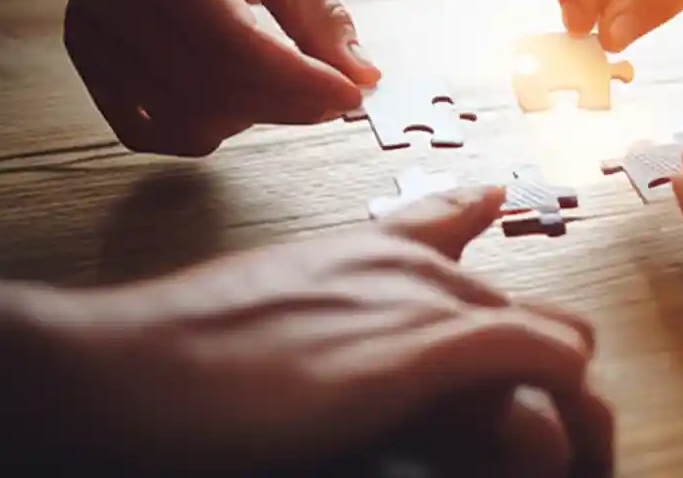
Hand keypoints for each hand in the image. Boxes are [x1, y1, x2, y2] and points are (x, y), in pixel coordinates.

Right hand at [14, 187, 610, 473]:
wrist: (115, 370)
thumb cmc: (180, 355)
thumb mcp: (277, 313)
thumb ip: (336, 314)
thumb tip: (351, 349)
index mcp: (377, 251)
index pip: (470, 228)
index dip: (507, 288)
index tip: (529, 320)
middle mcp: (413, 264)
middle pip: (544, 317)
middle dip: (558, 387)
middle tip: (543, 457)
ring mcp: (420, 298)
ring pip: (562, 343)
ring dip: (568, 413)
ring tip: (545, 471)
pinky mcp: (419, 346)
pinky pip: (541, 358)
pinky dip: (555, 415)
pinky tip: (536, 454)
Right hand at [64, 0, 378, 156]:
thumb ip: (319, 14)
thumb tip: (360, 78)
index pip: (231, 43)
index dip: (298, 81)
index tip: (351, 92)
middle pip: (208, 86)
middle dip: (286, 103)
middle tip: (338, 95)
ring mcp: (91, 30)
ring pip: (181, 115)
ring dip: (251, 118)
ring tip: (289, 86)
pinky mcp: (89, 58)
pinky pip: (145, 128)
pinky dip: (200, 129)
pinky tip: (238, 104)